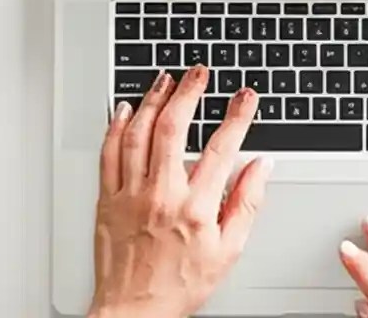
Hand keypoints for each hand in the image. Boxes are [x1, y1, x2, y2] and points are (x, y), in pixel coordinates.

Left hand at [89, 66, 270, 317]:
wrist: (133, 312)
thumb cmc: (179, 286)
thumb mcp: (228, 251)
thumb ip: (247, 204)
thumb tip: (260, 168)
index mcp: (196, 209)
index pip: (222, 148)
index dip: (237, 116)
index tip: (245, 97)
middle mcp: (161, 196)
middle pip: (174, 128)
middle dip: (190, 92)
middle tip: (199, 73)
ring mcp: (130, 195)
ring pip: (139, 133)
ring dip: (154, 99)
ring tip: (166, 80)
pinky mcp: (107, 199)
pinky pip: (108, 152)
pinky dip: (117, 125)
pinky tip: (127, 109)